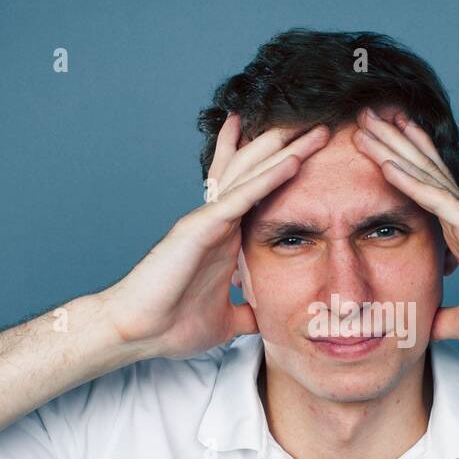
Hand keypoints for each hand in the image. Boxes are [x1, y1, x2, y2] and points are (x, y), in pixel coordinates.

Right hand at [100, 113, 330, 359]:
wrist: (138, 334)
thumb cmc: (172, 324)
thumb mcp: (226, 320)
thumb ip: (246, 312)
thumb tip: (265, 319)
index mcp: (226, 237)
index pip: (259, 193)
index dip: (282, 169)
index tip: (310, 152)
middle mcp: (218, 221)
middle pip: (257, 172)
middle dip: (288, 147)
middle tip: (320, 125)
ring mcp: (208, 220)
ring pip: (252, 173)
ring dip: (284, 150)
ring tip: (315, 128)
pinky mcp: (200, 227)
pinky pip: (242, 196)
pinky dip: (268, 177)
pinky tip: (292, 160)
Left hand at [350, 107, 458, 364]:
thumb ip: (444, 318)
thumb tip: (423, 325)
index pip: (428, 191)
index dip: (404, 164)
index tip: (377, 143)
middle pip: (424, 172)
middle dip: (394, 142)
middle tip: (365, 116)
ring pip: (427, 177)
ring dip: (395, 149)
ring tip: (367, 123)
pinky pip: (438, 201)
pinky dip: (410, 181)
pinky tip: (387, 163)